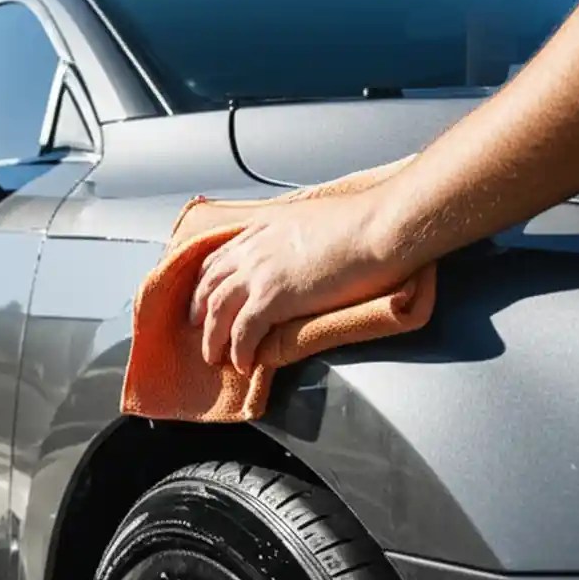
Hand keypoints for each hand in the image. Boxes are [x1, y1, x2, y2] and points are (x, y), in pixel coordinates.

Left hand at [189, 188, 408, 372]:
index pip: (221, 255)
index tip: (204, 294)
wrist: (381, 226)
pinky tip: (243, 364)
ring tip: (213, 356)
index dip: (208, 279)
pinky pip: (243, 332)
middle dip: (199, 309)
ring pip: (217, 310)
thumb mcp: (316, 215)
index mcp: (264, 227)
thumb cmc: (365, 221)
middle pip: (210, 283)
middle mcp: (254, 248)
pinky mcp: (273, 297)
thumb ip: (298, 232)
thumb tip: (306, 244)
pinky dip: (239, 351)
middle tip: (196, 328)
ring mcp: (260, 273)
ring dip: (212, 337)